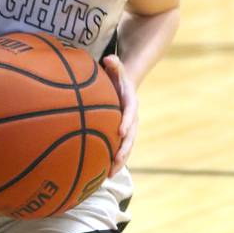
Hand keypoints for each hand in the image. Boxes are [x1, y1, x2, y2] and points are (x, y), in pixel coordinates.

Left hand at [102, 54, 137, 176]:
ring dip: (119, 160)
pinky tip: (101, 173)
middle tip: (117, 160)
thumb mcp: (117, 68)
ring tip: (109, 174)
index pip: (130, 113)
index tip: (121, 131)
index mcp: (131, 103)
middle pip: (130, 136)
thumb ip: (114, 63)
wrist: (124, 84)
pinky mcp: (121, 134)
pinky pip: (118, 148)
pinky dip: (113, 160)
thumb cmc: (116, 76)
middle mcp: (132, 118)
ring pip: (126, 147)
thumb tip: (109, 59)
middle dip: (124, 149)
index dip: (127, 122)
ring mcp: (128, 128)